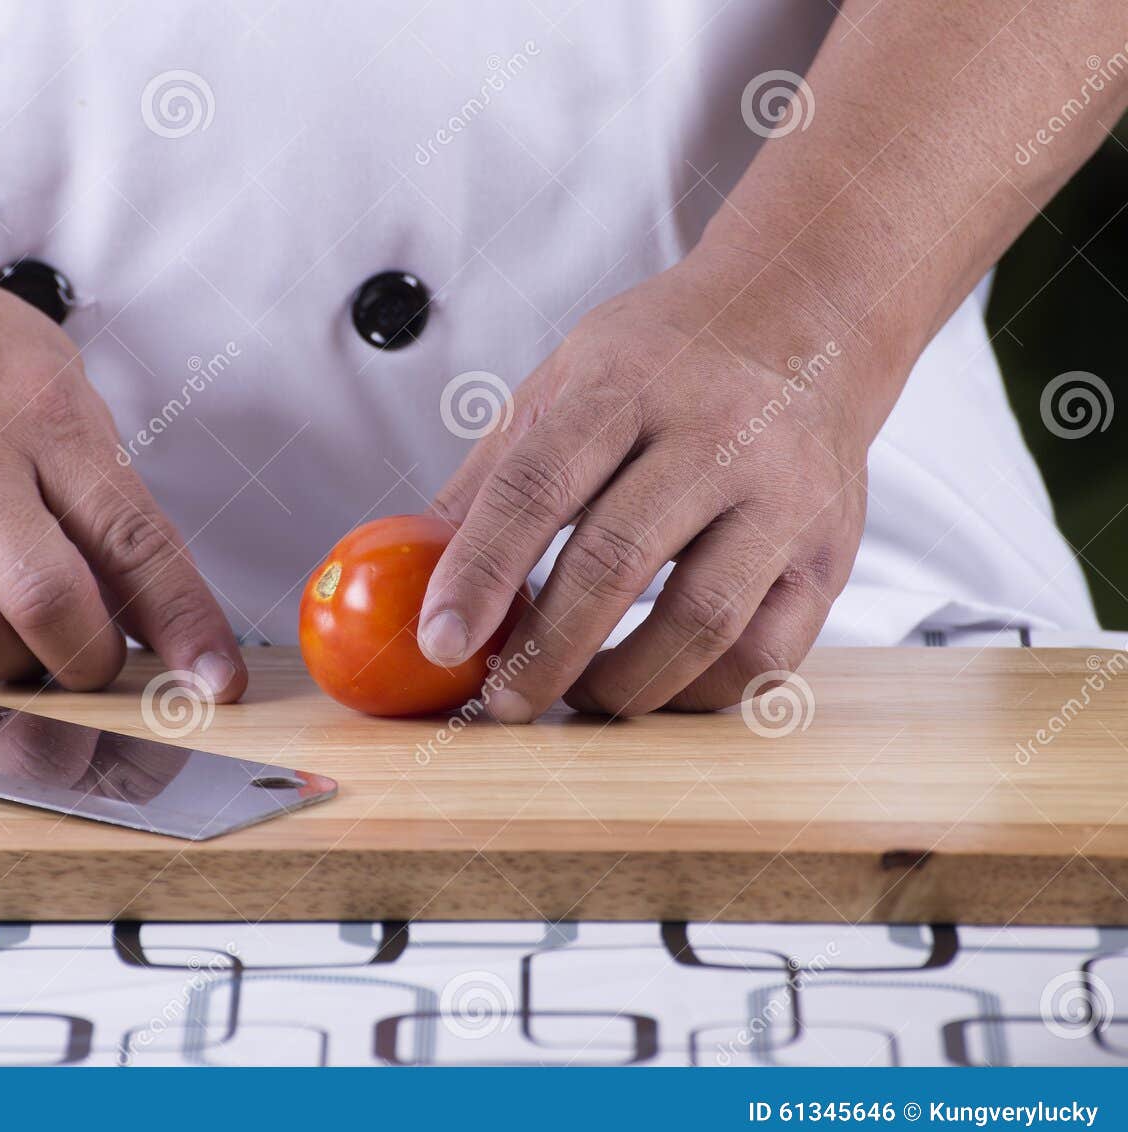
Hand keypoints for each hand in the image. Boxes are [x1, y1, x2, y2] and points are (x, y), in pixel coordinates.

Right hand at [0, 233, 244, 698]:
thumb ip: (96, 479)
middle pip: (50, 606)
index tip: (215, 679)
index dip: (186, 622)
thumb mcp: (44, 373)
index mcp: (41, 413)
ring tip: (10, 632)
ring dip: (11, 665)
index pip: (135, 539)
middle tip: (90, 657)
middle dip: (89, 660)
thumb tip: (144, 595)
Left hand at [419, 246, 886, 719]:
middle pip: (616, 562)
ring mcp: (786, 497)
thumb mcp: (565, 379)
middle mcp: (718, 434)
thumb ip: (493, 474)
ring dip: (621, 685)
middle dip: (543, 651)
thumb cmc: (668, 358)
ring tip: (573, 694)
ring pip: (701, 622)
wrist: (808, 319)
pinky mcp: (831, 554)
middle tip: (499, 698)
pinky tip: (651, 684)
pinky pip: (765, 655)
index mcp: (629, 382)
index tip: (438, 639)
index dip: (479, 569)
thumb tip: (414, 562)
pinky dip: (695, 692)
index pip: (538, 485)